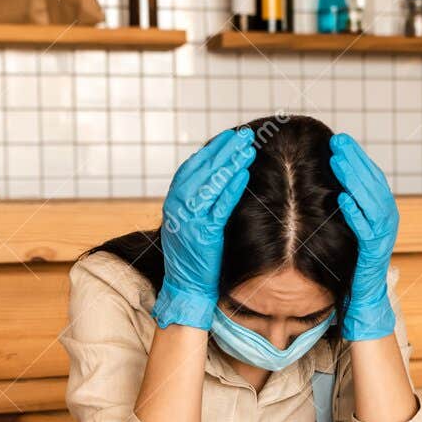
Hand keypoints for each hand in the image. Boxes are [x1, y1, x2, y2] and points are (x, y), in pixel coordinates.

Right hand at [154, 128, 254, 329]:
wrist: (185, 286)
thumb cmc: (192, 255)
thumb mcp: (190, 222)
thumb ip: (199, 201)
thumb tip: (220, 177)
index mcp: (173, 201)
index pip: (192, 167)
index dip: (212, 151)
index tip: (229, 137)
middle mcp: (177, 207)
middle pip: (203, 170)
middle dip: (225, 150)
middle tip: (245, 135)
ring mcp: (189, 220)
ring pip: (211, 184)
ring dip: (230, 164)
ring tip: (248, 149)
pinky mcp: (203, 234)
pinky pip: (219, 206)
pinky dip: (230, 188)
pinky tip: (243, 174)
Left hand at [330, 132, 397, 340]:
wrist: (363, 295)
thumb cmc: (353, 256)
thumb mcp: (352, 223)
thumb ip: (348, 201)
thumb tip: (329, 174)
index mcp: (383, 209)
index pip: (372, 176)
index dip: (357, 157)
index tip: (339, 139)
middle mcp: (388, 218)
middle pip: (373, 184)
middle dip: (356, 161)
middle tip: (338, 142)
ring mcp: (384, 236)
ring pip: (372, 202)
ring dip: (355, 180)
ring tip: (339, 162)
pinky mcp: (375, 253)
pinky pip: (366, 230)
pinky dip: (356, 213)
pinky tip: (342, 198)